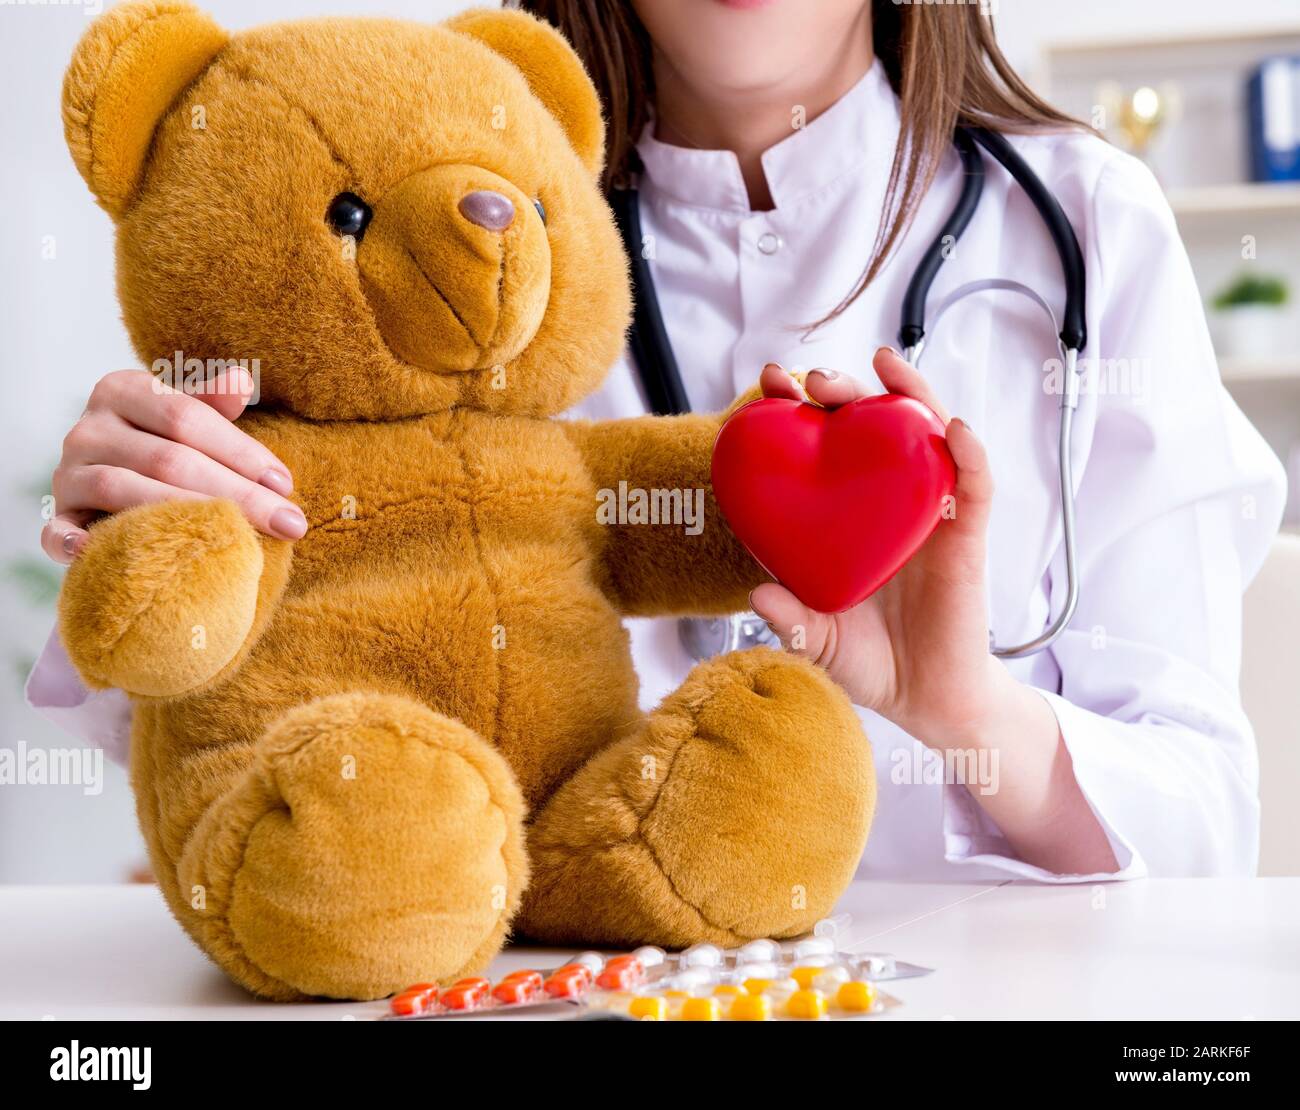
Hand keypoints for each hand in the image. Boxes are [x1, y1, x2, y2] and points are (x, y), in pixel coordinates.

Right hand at [42, 367, 305, 563]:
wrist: (111, 476)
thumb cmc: (166, 442)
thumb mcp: (187, 415)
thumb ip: (211, 402)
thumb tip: (241, 381)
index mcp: (123, 390)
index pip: (186, 418)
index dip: (240, 451)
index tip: (286, 484)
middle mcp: (88, 428)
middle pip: (167, 459)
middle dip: (235, 493)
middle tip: (288, 523)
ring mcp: (67, 472)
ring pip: (122, 490)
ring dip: (184, 516)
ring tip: (238, 539)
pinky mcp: (58, 514)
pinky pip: (58, 530)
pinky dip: (73, 541)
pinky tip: (96, 551)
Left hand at [749, 347, 1021, 750]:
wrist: (927, 700)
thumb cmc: (870, 661)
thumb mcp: (817, 642)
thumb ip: (791, 621)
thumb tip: (756, 594)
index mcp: (847, 517)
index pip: (822, 450)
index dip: (796, 413)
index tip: (765, 384)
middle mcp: (887, 505)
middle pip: (871, 429)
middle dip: (846, 391)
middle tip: (813, 377)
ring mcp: (929, 517)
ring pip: (925, 438)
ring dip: (909, 395)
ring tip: (884, 364)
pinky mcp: (967, 539)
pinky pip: (974, 487)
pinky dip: (969, 454)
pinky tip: (953, 428)